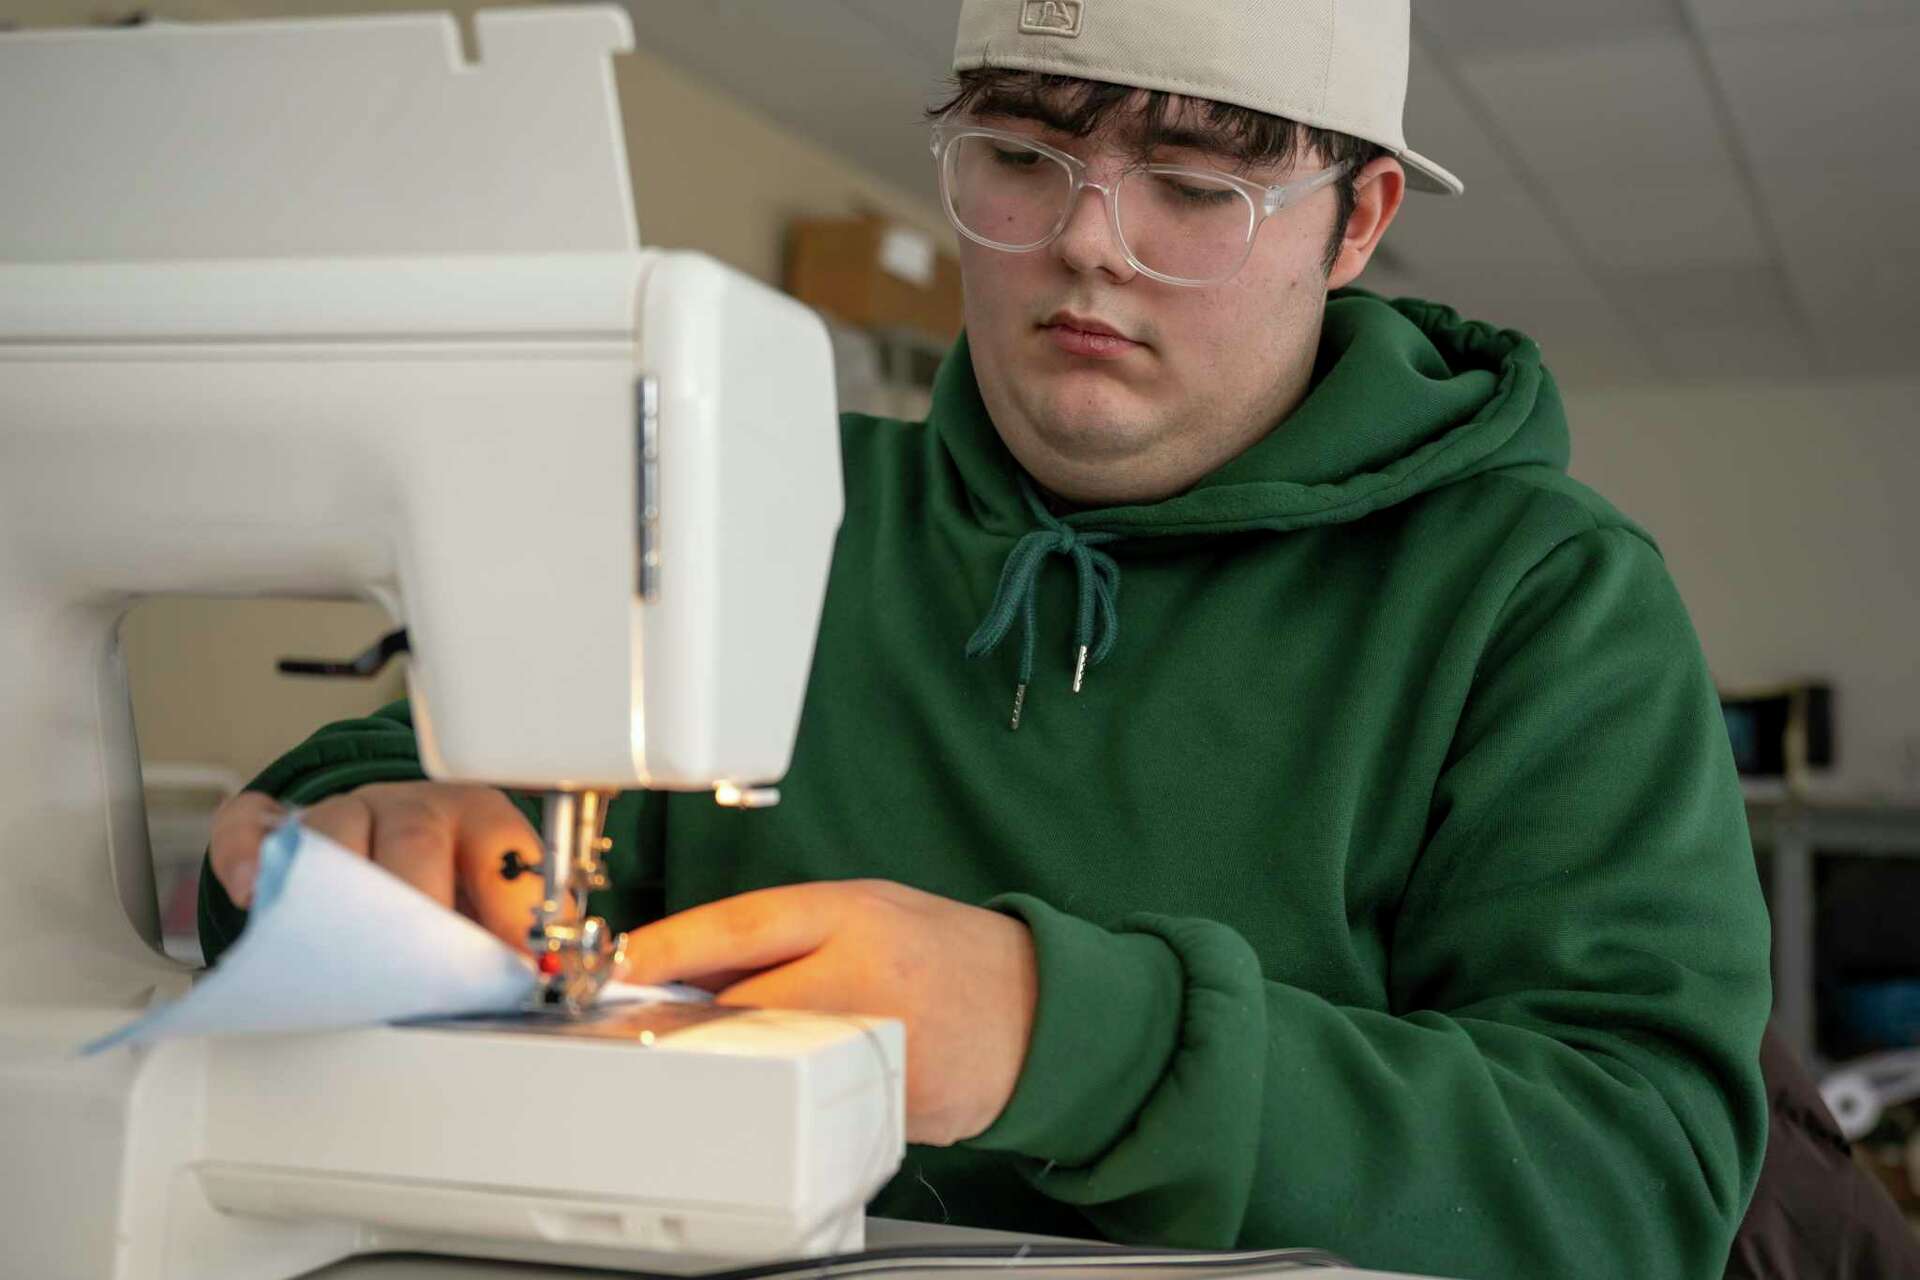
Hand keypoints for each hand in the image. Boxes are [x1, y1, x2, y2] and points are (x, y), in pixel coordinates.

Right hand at [206, 784, 547, 950]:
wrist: (390, 838)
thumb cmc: (452, 882)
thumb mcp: (504, 904)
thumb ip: (536, 940)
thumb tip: (595, 984)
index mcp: (482, 821)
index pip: (503, 851)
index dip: (511, 910)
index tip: (515, 965)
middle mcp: (414, 808)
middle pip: (417, 839)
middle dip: (422, 907)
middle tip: (427, 973)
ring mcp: (343, 811)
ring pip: (336, 831)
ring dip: (338, 892)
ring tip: (344, 953)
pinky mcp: (277, 826)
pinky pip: (252, 827)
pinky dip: (248, 857)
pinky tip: (254, 895)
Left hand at [617, 880, 1038, 1146]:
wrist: (1040, 1012)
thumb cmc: (945, 954)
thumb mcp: (870, 909)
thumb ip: (787, 931)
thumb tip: (688, 966)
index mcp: (856, 913)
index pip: (743, 924)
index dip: (671, 946)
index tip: (619, 963)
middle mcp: (864, 974)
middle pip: (741, 1003)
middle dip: (698, 1017)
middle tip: (669, 1021)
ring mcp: (877, 1042)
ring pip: (771, 1061)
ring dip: (745, 1059)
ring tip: (765, 1045)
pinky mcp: (888, 1101)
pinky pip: (813, 1100)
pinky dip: (797, 1092)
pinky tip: (816, 1077)